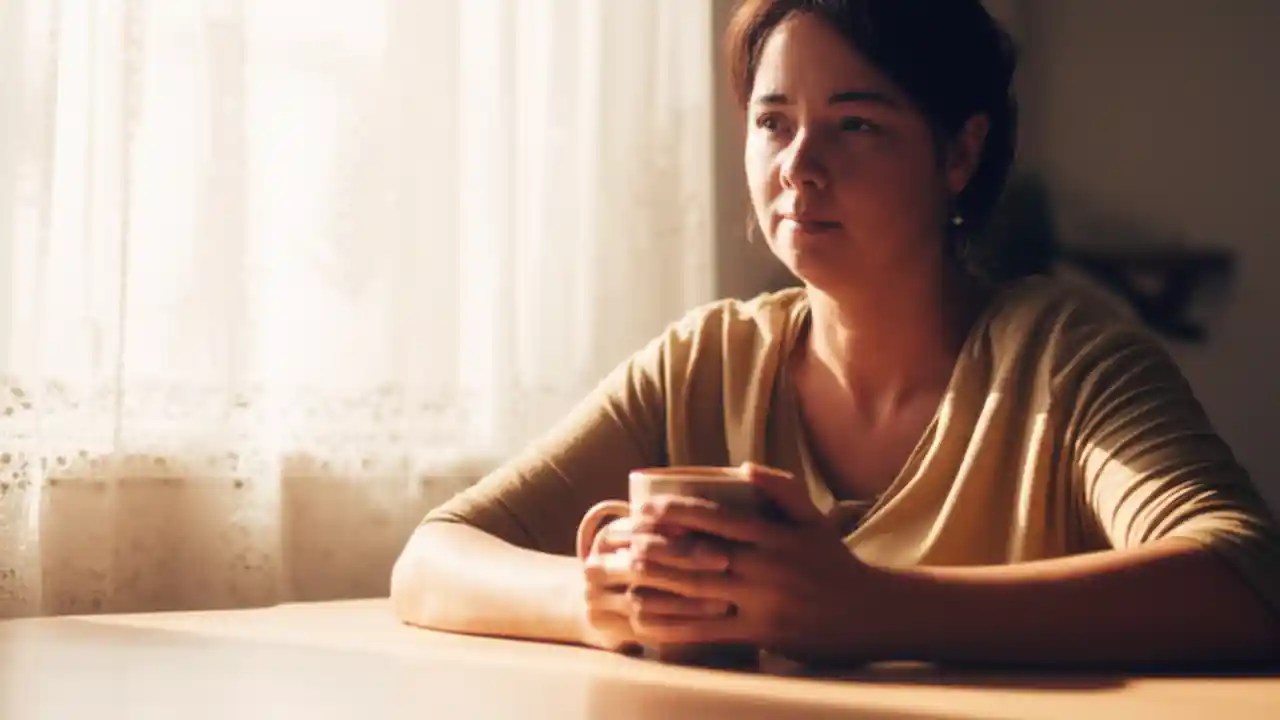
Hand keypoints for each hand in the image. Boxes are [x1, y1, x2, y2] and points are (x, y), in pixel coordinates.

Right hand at [578, 512, 733, 652]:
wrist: (609, 604)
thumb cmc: (647, 564)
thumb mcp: (653, 540)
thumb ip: (671, 529)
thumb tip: (700, 522)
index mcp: (608, 537)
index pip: (642, 529)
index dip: (678, 530)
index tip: (713, 532)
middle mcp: (595, 565)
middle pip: (641, 564)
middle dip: (685, 562)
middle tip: (725, 561)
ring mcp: (595, 597)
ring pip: (643, 600)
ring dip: (686, 602)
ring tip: (723, 600)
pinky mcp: (602, 625)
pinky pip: (643, 629)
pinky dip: (676, 627)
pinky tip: (705, 626)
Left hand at [628, 463, 889, 663]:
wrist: (866, 613)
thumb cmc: (832, 560)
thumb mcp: (813, 519)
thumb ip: (781, 488)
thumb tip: (743, 466)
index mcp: (773, 536)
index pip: (717, 519)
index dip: (677, 513)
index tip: (646, 509)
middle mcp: (764, 568)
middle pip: (700, 555)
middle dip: (658, 547)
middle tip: (626, 540)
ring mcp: (760, 602)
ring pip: (699, 592)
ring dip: (659, 583)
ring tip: (628, 573)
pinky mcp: (759, 633)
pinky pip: (709, 630)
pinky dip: (676, 626)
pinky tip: (649, 621)